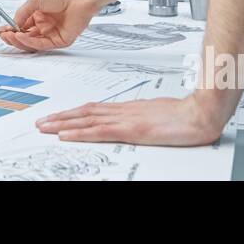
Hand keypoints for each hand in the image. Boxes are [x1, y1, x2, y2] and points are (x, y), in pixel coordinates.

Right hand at [0, 0, 105, 49]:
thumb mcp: (35, 0)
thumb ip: (22, 13)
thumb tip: (13, 23)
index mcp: (39, 16)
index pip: (22, 28)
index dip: (12, 30)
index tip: (2, 31)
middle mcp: (45, 26)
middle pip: (26, 38)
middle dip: (13, 38)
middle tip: (4, 36)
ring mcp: (53, 34)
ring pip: (33, 43)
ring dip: (20, 41)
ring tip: (10, 36)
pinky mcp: (61, 40)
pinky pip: (43, 44)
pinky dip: (31, 42)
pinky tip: (22, 37)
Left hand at [35, 95, 223, 145]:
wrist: (201, 112)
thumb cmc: (185, 114)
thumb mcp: (159, 114)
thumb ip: (143, 117)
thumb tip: (134, 122)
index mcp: (129, 108)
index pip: (94, 109)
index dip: (74, 112)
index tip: (59, 116)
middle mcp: (123, 111)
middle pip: (85, 112)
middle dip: (62, 117)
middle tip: (42, 122)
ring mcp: (126, 119)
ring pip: (86, 120)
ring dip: (63, 124)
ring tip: (45, 128)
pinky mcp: (131, 129)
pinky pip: (99, 131)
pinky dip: (79, 132)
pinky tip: (65, 135)